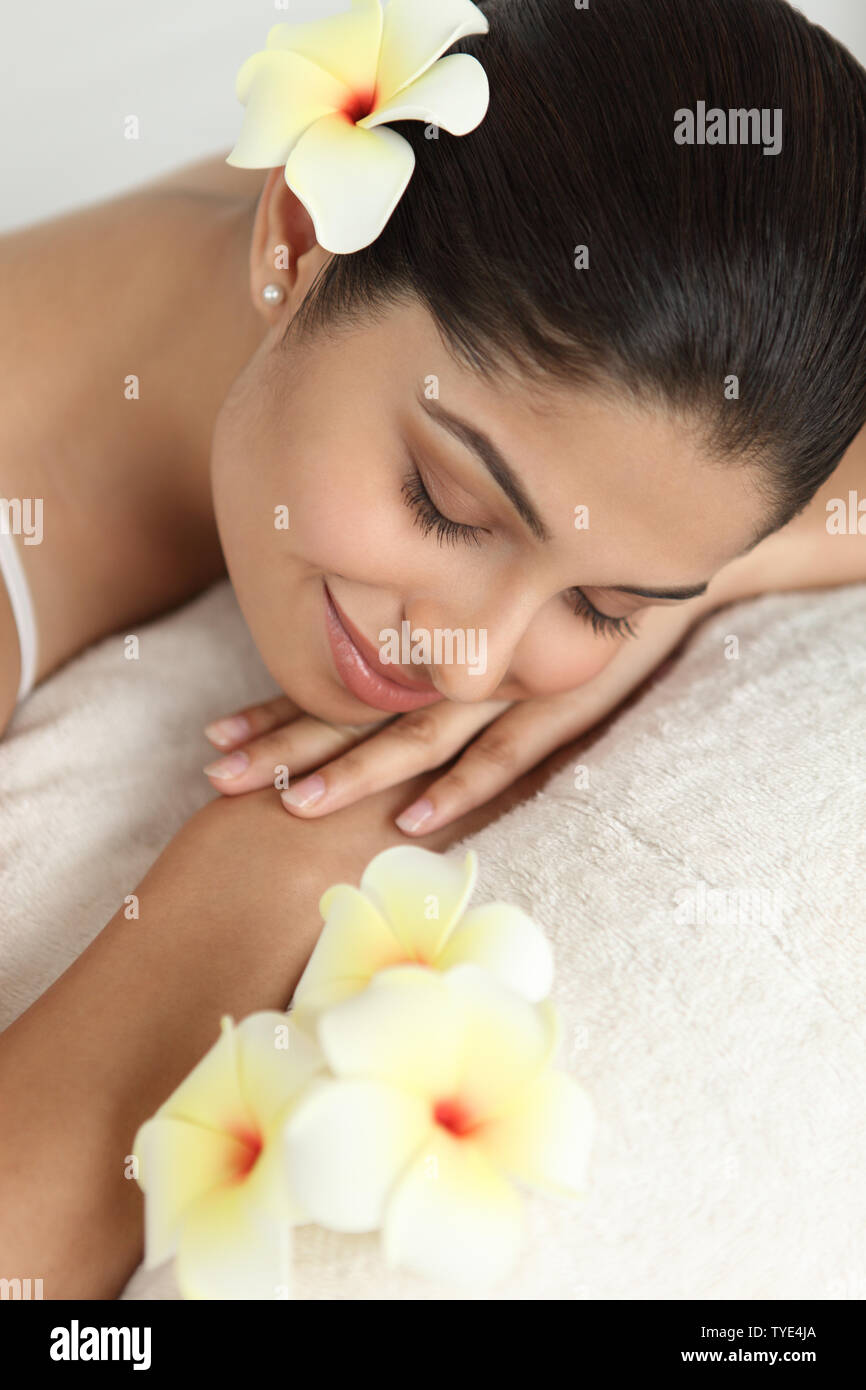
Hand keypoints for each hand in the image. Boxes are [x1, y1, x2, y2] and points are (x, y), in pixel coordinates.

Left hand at [202, 600, 708, 835]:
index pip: (339, 682)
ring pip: (418, 736)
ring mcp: (510, 679)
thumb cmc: (561, 570)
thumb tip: (357, 648)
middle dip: (287, 748)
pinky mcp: (564, 696)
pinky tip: (410, 821)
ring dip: (355, 774)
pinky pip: (507, 752)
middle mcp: (457, 659)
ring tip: (292, 810)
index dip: (277, 712)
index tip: (215, 740)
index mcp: (432, 638)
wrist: (656, 548)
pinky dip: (460, 787)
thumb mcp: (488, 586)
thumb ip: (432, 619)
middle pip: (359, 713)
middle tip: (218, 779)